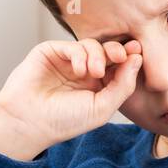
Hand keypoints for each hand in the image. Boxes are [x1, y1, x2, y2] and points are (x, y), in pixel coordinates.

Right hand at [0, 38, 142, 159]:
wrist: (30, 122)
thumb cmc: (64, 121)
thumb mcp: (102, 107)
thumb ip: (123, 85)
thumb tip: (137, 58)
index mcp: (99, 86)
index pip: (119, 66)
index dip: (129, 57)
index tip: (138, 52)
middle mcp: (84, 71)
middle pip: (108, 51)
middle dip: (117, 51)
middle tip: (121, 55)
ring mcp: (68, 61)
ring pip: (92, 45)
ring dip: (97, 56)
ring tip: (93, 73)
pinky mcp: (51, 52)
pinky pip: (72, 45)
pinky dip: (80, 55)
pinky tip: (79, 70)